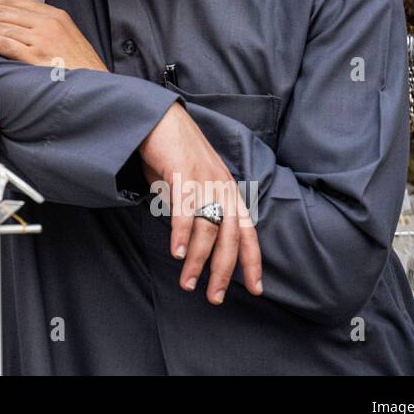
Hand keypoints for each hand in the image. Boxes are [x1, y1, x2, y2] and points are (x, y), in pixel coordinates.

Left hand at [0, 0, 107, 71]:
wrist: (95, 83)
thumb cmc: (79, 64)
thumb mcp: (65, 36)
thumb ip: (43, 26)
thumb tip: (18, 23)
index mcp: (55, 15)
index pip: (18, 0)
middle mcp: (48, 23)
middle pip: (8, 11)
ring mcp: (42, 39)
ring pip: (4, 26)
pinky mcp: (36, 56)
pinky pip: (7, 44)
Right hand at [139, 102, 262, 303]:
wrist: (158, 116)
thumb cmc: (171, 151)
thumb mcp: (189, 183)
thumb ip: (193, 206)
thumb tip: (188, 234)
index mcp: (228, 189)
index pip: (247, 230)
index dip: (252, 260)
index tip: (255, 288)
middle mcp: (221, 185)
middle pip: (229, 236)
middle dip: (223, 270)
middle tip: (214, 297)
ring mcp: (203, 178)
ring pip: (207, 227)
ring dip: (197, 260)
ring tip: (188, 283)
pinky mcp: (182, 171)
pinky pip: (185, 209)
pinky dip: (183, 233)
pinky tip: (178, 253)